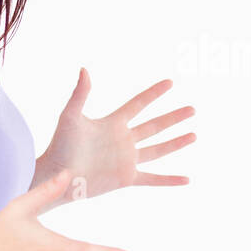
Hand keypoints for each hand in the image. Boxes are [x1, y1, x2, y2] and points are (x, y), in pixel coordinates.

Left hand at [36, 69, 194, 201]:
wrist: (56, 175)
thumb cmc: (59, 145)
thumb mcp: (70, 116)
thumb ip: (80, 94)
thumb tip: (84, 69)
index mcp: (112, 123)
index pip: (138, 104)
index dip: (154, 93)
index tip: (170, 83)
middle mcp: (123, 140)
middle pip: (154, 126)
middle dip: (174, 118)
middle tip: (192, 109)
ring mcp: (126, 159)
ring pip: (158, 150)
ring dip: (176, 143)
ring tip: (194, 135)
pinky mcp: (126, 178)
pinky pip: (153, 179)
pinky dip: (170, 180)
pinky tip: (186, 180)